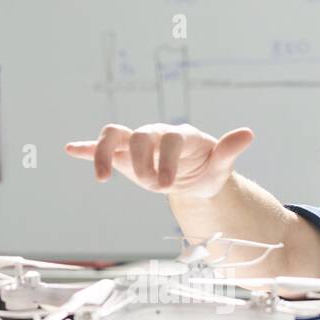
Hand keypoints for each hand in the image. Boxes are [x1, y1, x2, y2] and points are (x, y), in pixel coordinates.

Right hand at [65, 123, 253, 198]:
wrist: (194, 176)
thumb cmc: (206, 169)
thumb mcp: (220, 166)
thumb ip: (228, 151)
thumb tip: (248, 133)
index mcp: (179, 135)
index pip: (167, 139)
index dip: (165, 161)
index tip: (166, 186)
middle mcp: (155, 134)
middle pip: (139, 136)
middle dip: (142, 163)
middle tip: (153, 186)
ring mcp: (137, 144)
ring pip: (115, 135)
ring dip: (105, 153)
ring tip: (102, 177)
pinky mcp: (123, 156)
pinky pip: (102, 147)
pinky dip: (87, 149)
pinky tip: (72, 149)